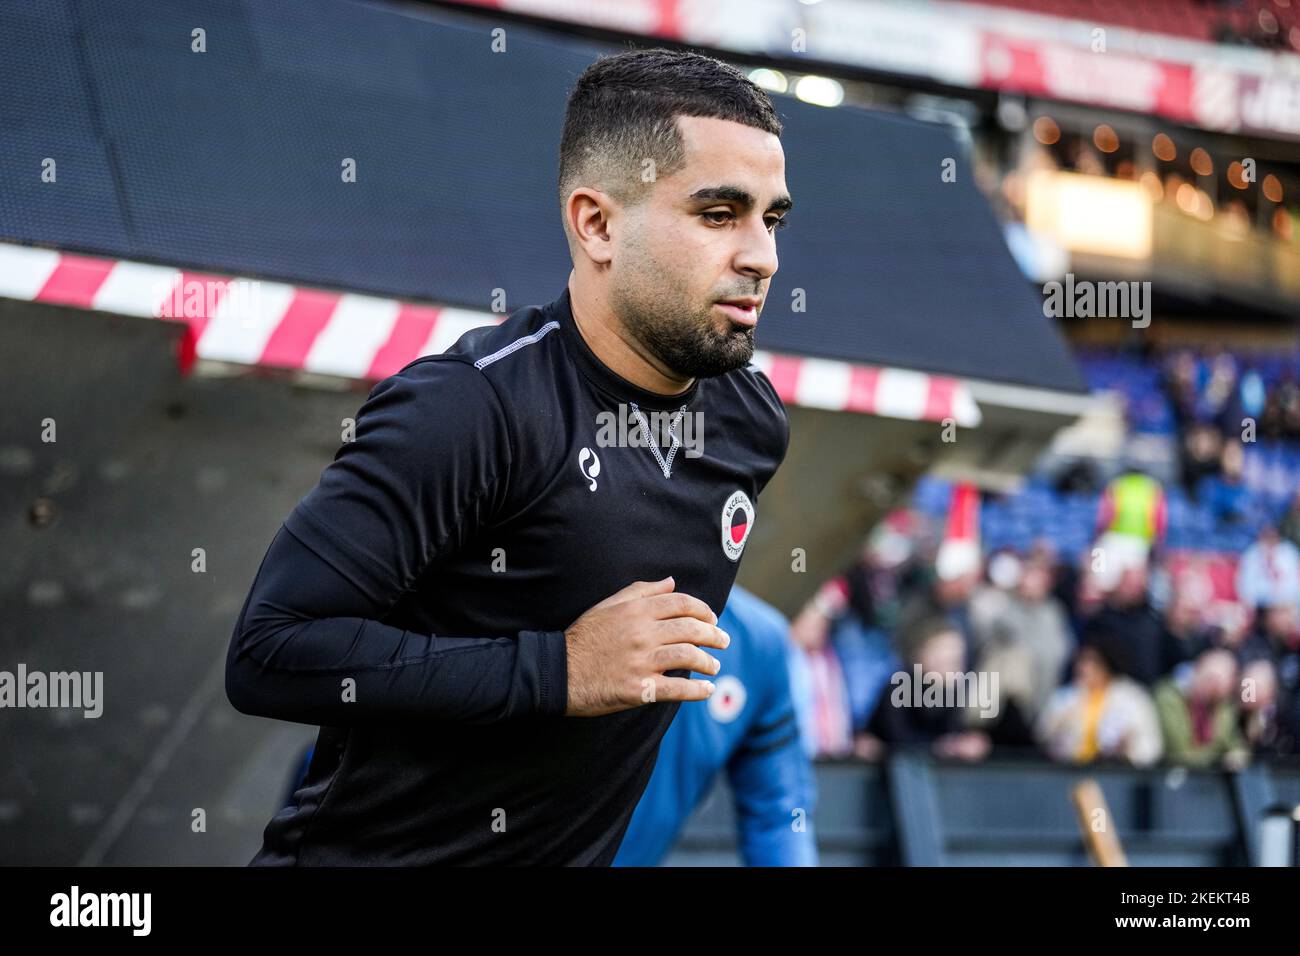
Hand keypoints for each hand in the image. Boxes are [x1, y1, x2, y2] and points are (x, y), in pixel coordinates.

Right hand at [563, 576, 728, 716]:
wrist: (558, 671)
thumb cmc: (583, 636)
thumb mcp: (608, 605)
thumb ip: (641, 591)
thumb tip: (671, 582)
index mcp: (636, 611)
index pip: (681, 603)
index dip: (702, 610)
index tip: (712, 619)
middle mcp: (642, 633)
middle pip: (691, 629)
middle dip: (713, 635)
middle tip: (723, 641)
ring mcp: (641, 662)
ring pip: (688, 657)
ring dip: (708, 661)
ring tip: (714, 666)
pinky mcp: (639, 689)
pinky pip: (677, 689)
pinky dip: (697, 690)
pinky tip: (706, 690)